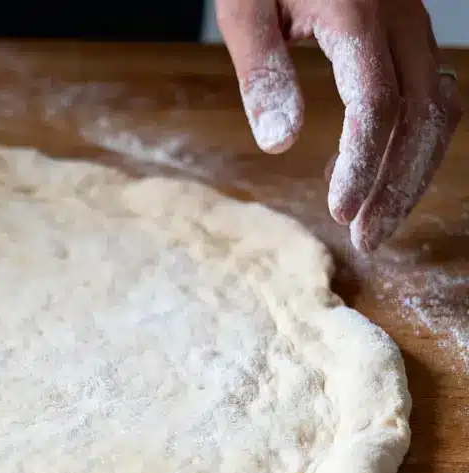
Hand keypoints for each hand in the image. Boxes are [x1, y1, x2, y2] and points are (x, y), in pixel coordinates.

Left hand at [217, 0, 460, 251]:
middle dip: (397, 182)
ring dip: (413, 170)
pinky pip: (434, 92)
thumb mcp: (244, 9)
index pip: (378, 103)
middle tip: (366, 238)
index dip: (365, 163)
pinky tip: (383, 174)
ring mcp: (414, 24)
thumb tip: (279, 143)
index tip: (342, 212)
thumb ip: (262, 71)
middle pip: (422, 114)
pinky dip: (417, 140)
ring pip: (440, 107)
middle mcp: (401, 19)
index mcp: (359, 13)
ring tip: (376, 221)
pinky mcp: (410, 32)